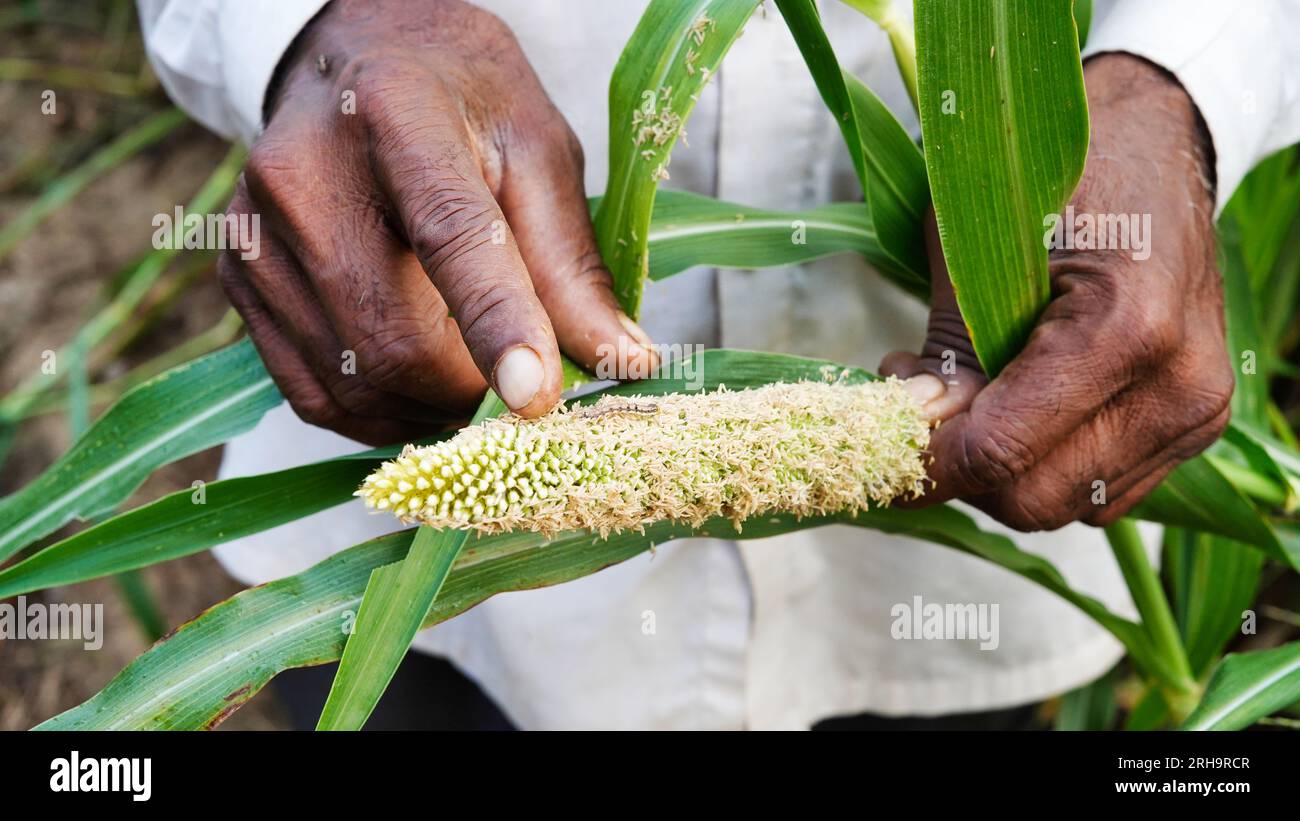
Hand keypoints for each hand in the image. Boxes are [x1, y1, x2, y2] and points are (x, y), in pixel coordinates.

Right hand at [218, 0, 654, 444]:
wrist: (351, 62)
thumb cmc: (461, 103)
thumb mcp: (538, 151)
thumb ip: (572, 262)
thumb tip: (624, 363)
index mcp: (398, 113)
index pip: (451, 235)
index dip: (496, 326)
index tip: (536, 401)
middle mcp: (304, 171)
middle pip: (392, 337)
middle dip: (473, 391)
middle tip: (526, 392)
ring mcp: (256, 231)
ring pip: (354, 380)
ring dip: (432, 411)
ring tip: (477, 381)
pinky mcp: (238, 278)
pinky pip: (313, 393)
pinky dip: (381, 415)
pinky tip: (421, 389)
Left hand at [880, 53, 1233, 529]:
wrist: (1153, 145)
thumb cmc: (1054, 172)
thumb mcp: (972, 240)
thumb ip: (944, 346)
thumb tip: (911, 427)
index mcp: (1126, 330)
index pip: (1000, 451)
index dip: (923, 462)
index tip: (875, 443)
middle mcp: (1177, 386)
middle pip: (1031, 499)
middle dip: (959, 470)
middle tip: (915, 407)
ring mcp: (1196, 413)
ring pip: (1061, 505)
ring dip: (998, 471)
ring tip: (966, 395)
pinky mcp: (1194, 426)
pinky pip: (1097, 490)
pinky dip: (1043, 464)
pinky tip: (1017, 407)